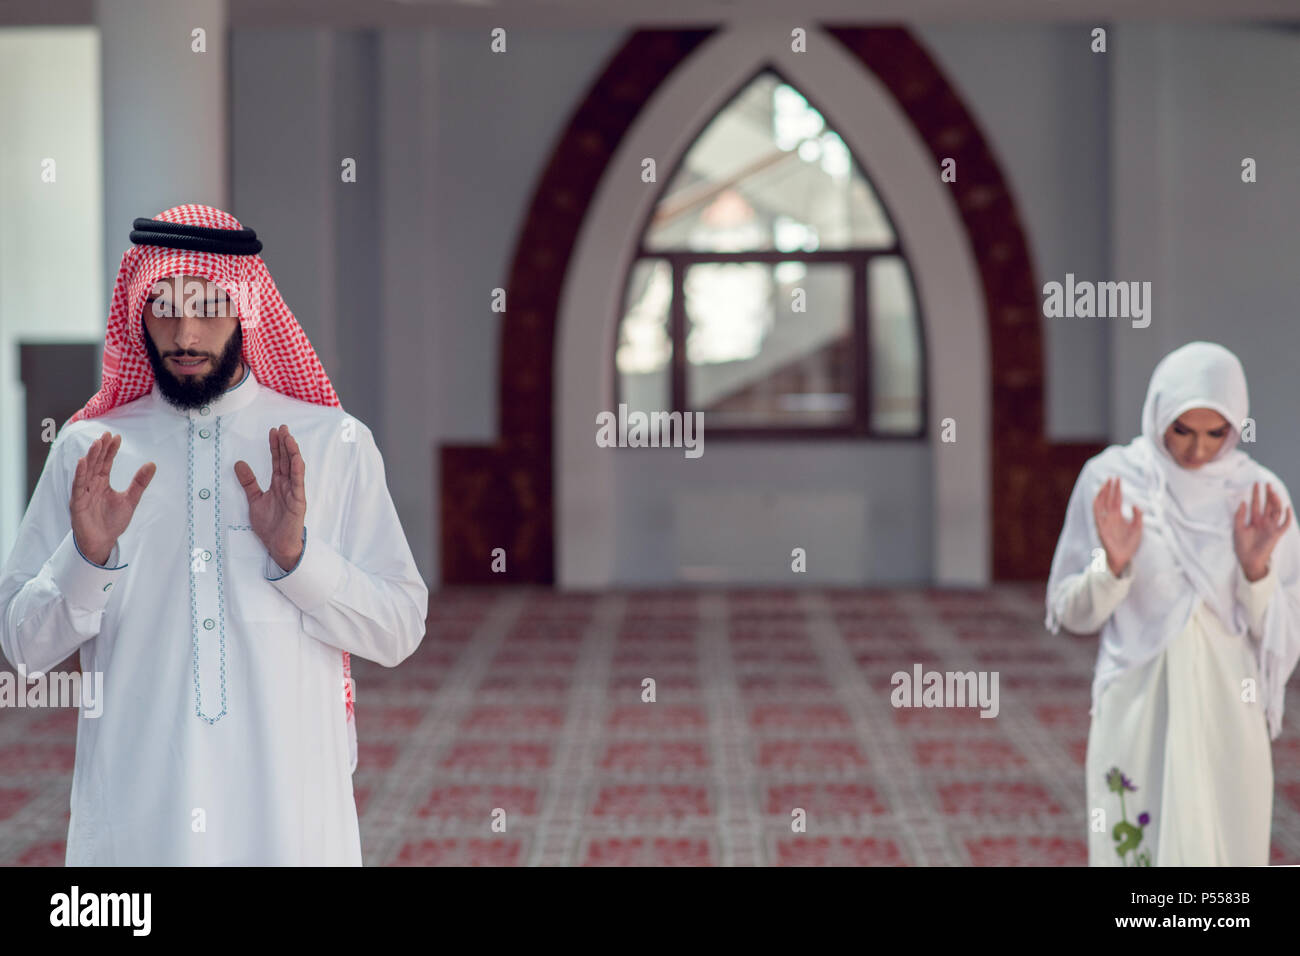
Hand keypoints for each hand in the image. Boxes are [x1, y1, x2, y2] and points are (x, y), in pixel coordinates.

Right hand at [70, 431, 155, 565]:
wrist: (102, 542)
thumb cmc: (112, 521)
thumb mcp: (130, 499)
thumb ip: (139, 482)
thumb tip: (152, 464)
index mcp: (102, 483)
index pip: (106, 463)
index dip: (110, 450)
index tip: (116, 437)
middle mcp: (91, 485)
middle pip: (95, 464)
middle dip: (100, 449)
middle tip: (106, 435)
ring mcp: (83, 494)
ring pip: (86, 472)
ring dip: (90, 458)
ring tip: (96, 444)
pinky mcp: (77, 504)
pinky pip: (77, 487)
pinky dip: (80, 474)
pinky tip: (82, 462)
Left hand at [234, 425, 305, 569]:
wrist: (278, 545)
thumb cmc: (270, 525)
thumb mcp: (254, 500)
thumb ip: (249, 482)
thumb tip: (239, 463)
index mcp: (279, 484)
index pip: (278, 461)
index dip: (275, 446)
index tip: (273, 431)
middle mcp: (288, 485)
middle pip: (287, 460)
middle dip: (285, 444)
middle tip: (282, 428)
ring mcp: (294, 492)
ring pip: (294, 468)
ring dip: (292, 452)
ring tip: (289, 438)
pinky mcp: (298, 501)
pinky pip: (298, 483)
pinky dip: (298, 470)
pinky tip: (296, 458)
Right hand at [1093, 476, 1141, 576]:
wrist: (1123, 558)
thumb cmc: (1129, 545)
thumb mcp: (1138, 529)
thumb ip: (1138, 516)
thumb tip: (1136, 504)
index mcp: (1119, 516)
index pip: (1117, 499)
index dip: (1118, 489)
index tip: (1118, 478)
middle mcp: (1111, 517)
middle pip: (1109, 499)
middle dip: (1110, 488)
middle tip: (1112, 477)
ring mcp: (1105, 521)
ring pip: (1101, 504)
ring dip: (1103, 494)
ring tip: (1106, 484)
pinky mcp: (1100, 528)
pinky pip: (1096, 514)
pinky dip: (1097, 506)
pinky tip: (1099, 498)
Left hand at [1234, 482, 1290, 581]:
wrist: (1248, 559)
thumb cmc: (1242, 546)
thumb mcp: (1237, 529)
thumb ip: (1239, 516)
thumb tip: (1243, 502)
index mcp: (1254, 519)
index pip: (1256, 503)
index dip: (1256, 494)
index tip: (1256, 483)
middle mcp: (1264, 521)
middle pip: (1268, 505)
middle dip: (1268, 495)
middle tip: (1268, 484)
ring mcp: (1271, 527)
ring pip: (1276, 511)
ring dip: (1276, 502)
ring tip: (1274, 493)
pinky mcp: (1276, 534)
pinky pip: (1285, 524)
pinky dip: (1287, 516)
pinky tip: (1286, 507)